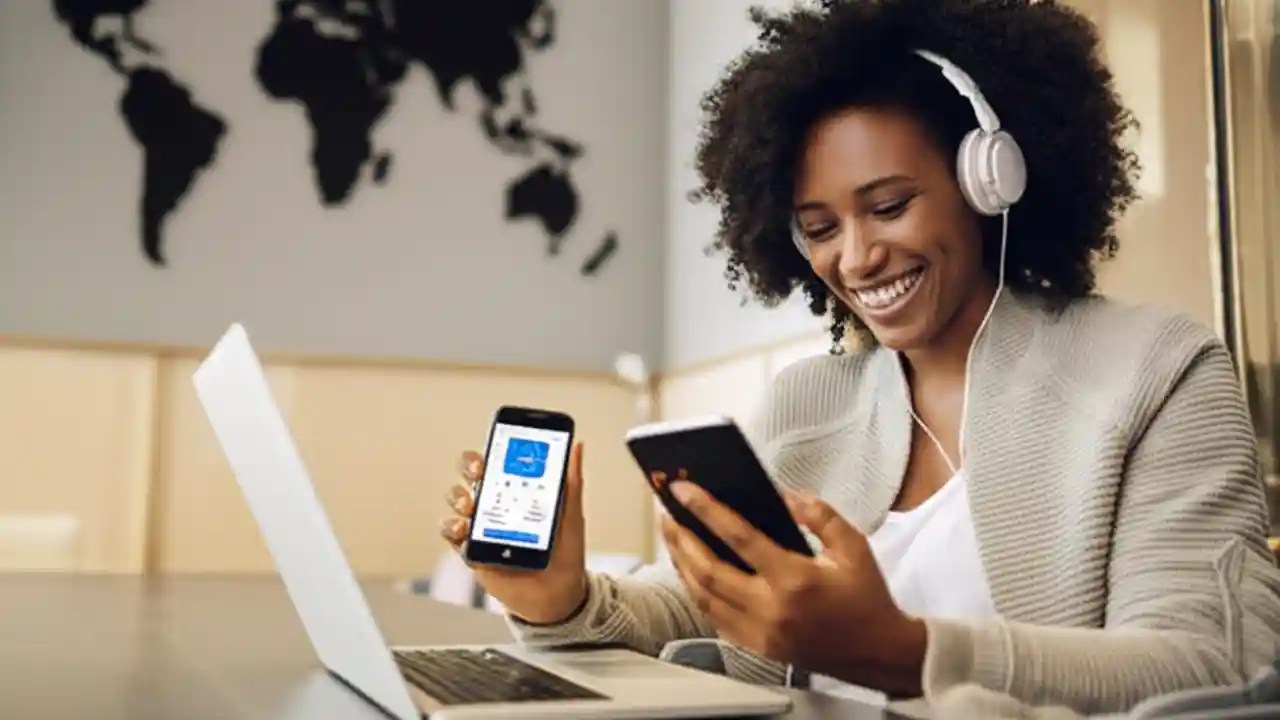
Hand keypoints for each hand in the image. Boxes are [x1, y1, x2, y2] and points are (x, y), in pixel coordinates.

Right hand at [439, 443, 587, 623]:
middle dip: (470, 465)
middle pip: (472, 475)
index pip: (501, 460)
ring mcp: (482, 527)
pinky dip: (452, 527)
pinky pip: (453, 535)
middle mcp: (496, 504)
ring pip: (458, 501)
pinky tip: (464, 528)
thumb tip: (577, 448)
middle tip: (480, 470)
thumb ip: (570, 482)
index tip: (498, 444)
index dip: (494, 447)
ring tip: (471, 505)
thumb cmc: (564, 552)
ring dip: (458, 496)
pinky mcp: (473, 551)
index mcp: (519, 491)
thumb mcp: (571, 515)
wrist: (558, 595)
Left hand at [661, 483, 925, 697]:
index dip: (707, 510)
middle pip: (708, 570)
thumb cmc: (865, 596)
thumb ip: (818, 514)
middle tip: (667, 513)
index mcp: (795, 579)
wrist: (878, 652)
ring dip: (682, 564)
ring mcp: (761, 632)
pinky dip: (697, 593)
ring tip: (673, 537)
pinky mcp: (757, 647)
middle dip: (681, 538)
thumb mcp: (853, 545)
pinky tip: (691, 572)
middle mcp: (772, 608)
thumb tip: (781, 494)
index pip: (739, 537)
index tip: (684, 490)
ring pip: (704, 597)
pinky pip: (714, 618)